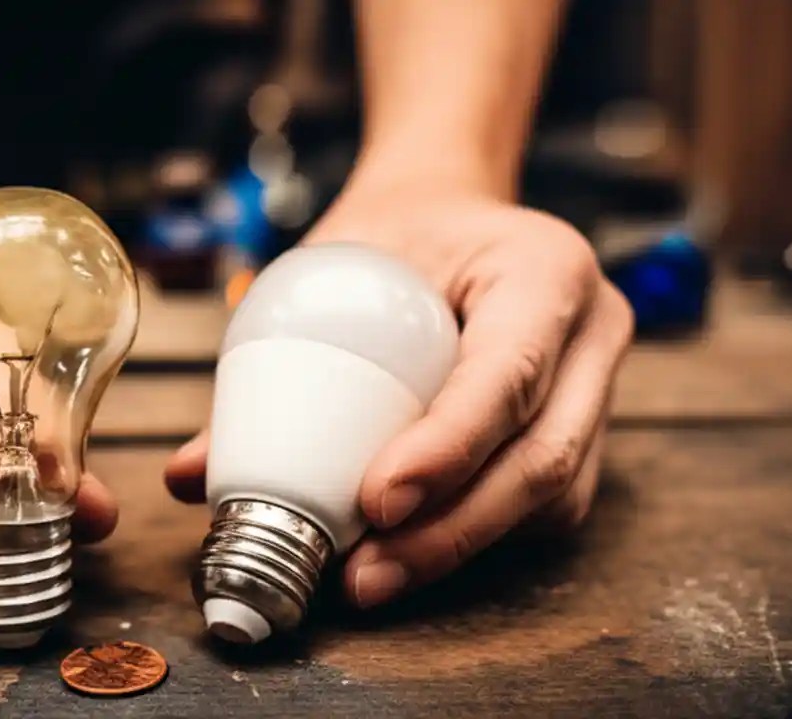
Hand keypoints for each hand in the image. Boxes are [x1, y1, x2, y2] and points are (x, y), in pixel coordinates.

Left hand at [165, 177, 632, 608]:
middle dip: (450, 532)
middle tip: (363, 573)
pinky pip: (544, 504)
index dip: (448, 448)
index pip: (507, 372)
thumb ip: (273, 357)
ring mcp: (598, 385)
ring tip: (374, 574)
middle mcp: (591, 330)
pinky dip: (476, 536)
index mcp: (545, 269)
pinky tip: (411, 551)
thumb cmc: (392, 237)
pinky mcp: (583, 429)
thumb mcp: (335, 264)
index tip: (377, 500)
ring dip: (460, 548)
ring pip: (552, 496)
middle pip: (541, 457)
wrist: (446, 216)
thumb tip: (193, 474)